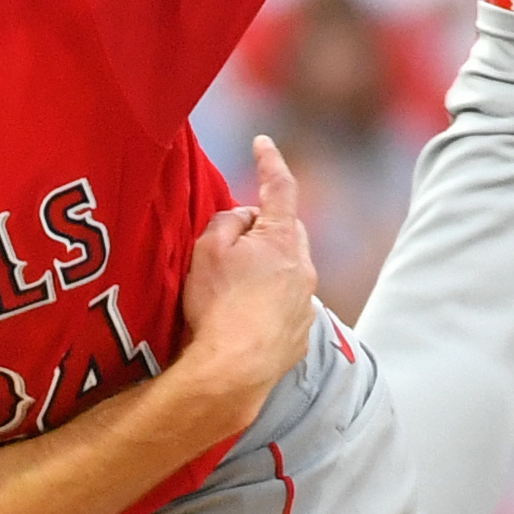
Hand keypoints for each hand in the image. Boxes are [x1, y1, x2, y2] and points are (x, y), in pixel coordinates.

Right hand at [180, 136, 317, 428]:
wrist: (233, 370)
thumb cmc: (217, 306)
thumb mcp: (207, 249)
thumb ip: (228, 221)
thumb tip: (244, 219)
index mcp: (282, 239)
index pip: (280, 188)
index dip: (269, 162)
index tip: (262, 144)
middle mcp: (303, 269)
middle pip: (288, 234)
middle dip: (266, 230)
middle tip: (233, 243)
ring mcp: (305, 305)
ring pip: (288, 274)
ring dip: (266, 273)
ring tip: (231, 292)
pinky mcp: (299, 338)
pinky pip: (284, 309)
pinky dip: (267, 307)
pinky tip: (243, 321)